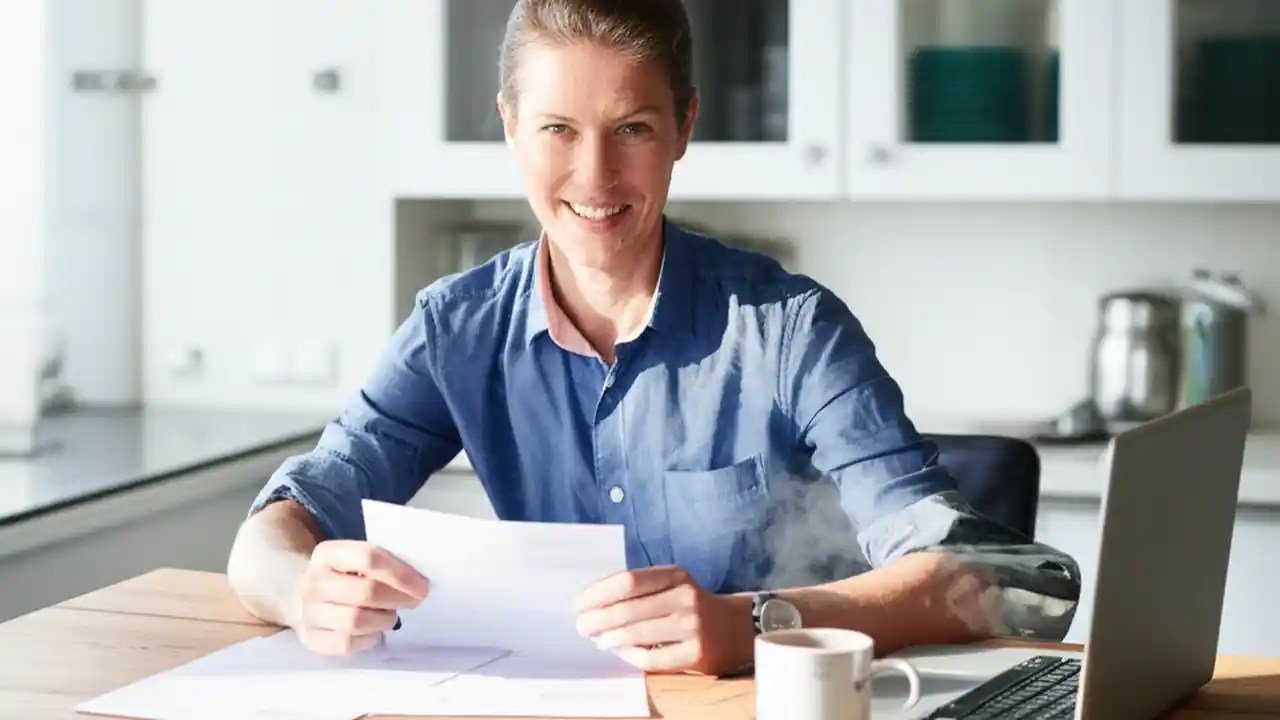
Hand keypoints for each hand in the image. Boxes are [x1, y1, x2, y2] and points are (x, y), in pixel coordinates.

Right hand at [291, 540, 429, 654]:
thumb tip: (418, 584)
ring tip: (391, 616)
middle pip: (365, 592)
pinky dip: (368, 639)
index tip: (423, 586)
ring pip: (356, 621)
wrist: (301, 596)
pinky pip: (347, 643)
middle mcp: (313, 582)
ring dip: (384, 620)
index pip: (368, 558)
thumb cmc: (343, 576)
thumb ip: (382, 564)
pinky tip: (373, 630)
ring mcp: (308, 612)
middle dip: (398, 598)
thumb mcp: (354, 559)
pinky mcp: (310, 638)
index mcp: (328, 554)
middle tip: (414, 601)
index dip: (401, 573)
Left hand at [573, 565, 751, 675]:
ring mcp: (693, 627)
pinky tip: (621, 652)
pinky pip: (653, 658)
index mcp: (675, 575)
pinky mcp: (697, 654)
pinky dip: (630, 656)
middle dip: (597, 620)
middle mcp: (685, 597)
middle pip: (628, 609)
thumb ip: (639, 588)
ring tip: (598, 640)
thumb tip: (592, 601)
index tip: (577, 604)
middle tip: (581, 627)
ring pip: (637, 634)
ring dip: (610, 639)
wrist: (735, 628)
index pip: (628, 580)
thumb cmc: (690, 605)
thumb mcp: (672, 584)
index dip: (597, 593)